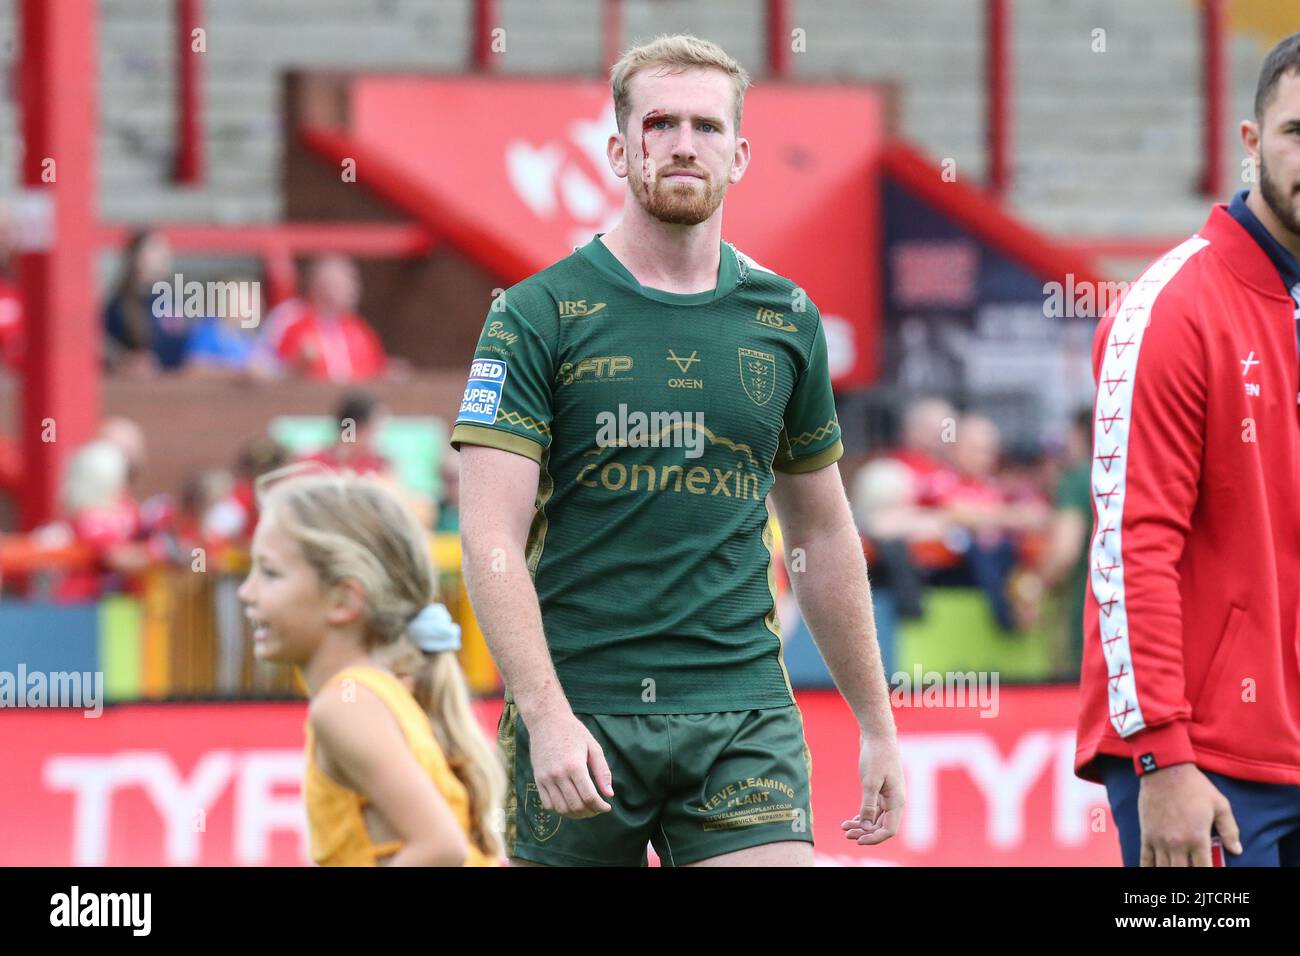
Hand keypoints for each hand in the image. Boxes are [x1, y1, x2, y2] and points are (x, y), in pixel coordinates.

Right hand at [526, 709, 613, 819]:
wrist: (546, 720)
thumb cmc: (573, 732)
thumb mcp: (593, 747)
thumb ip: (602, 771)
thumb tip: (609, 794)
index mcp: (575, 766)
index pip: (589, 797)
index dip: (600, 806)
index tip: (607, 807)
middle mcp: (558, 774)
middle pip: (576, 805)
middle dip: (590, 812)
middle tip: (598, 808)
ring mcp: (546, 778)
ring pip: (561, 809)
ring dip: (575, 815)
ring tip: (585, 810)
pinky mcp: (538, 779)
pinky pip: (548, 804)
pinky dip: (560, 810)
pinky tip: (570, 805)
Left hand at [841, 728, 904, 844]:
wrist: (878, 734)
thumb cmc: (876, 755)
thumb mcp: (870, 780)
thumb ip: (868, 804)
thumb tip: (866, 826)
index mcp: (897, 801)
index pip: (889, 830)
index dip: (874, 838)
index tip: (857, 840)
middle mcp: (895, 801)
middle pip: (881, 826)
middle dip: (864, 832)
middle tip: (845, 834)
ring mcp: (888, 795)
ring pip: (876, 819)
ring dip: (862, 825)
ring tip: (844, 828)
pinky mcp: (880, 789)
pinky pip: (873, 809)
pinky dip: (862, 816)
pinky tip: (850, 820)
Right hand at [1138, 763, 1241, 865]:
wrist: (1166, 771)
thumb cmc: (1195, 787)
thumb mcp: (1220, 805)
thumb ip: (1230, 830)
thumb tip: (1236, 850)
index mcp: (1198, 838)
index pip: (1204, 869)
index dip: (1208, 874)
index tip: (1210, 871)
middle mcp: (1178, 843)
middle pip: (1183, 872)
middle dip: (1188, 875)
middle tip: (1192, 870)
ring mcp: (1160, 840)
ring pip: (1164, 868)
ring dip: (1171, 873)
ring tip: (1177, 870)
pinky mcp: (1147, 834)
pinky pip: (1145, 858)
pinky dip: (1148, 869)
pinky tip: (1153, 872)